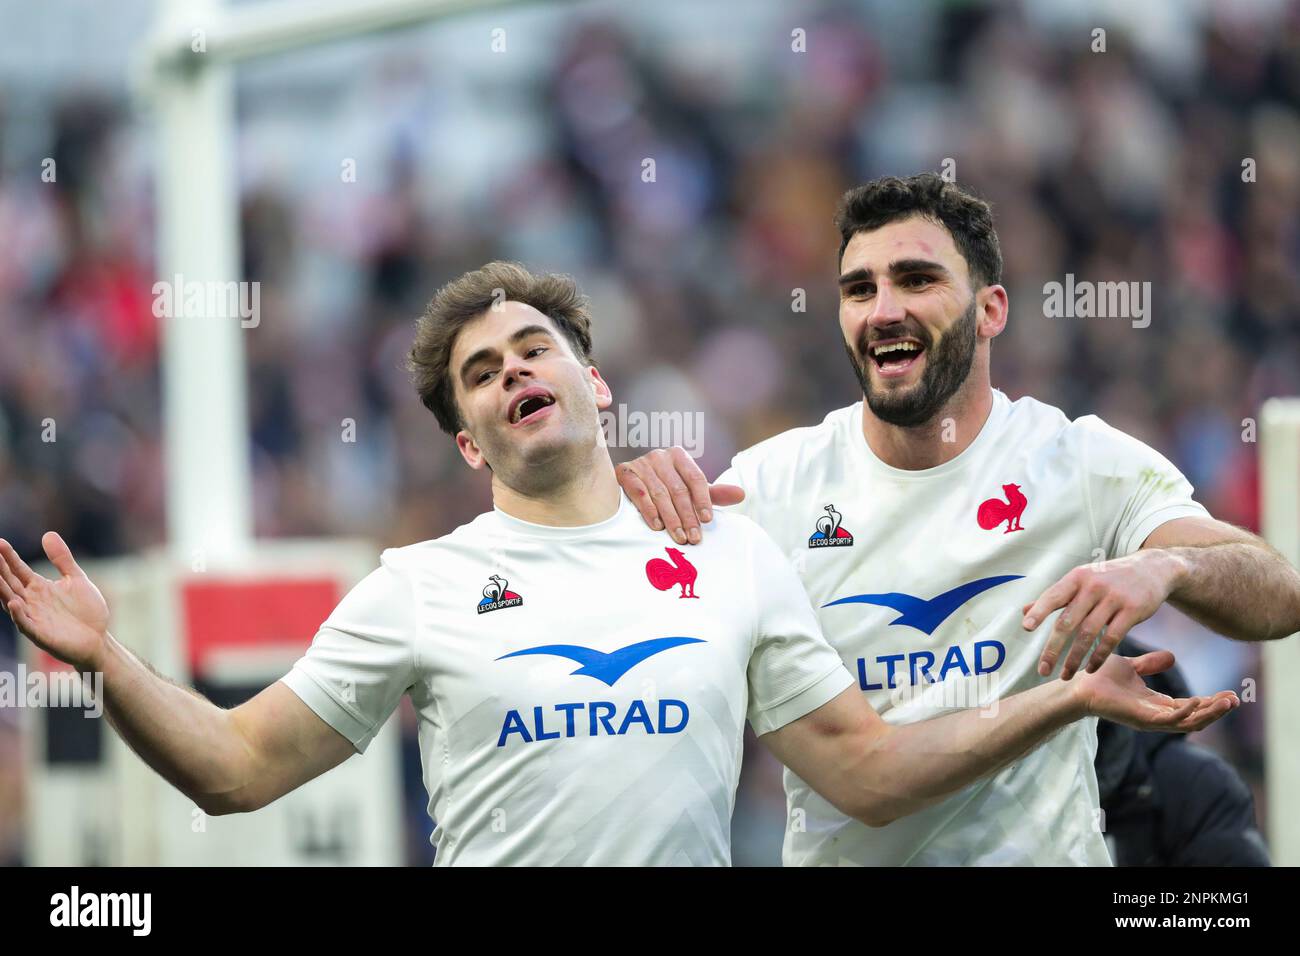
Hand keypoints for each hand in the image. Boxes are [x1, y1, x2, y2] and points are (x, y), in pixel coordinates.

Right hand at [0, 533, 109, 670]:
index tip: (0, 541)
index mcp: (39, 588)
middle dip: (0, 569)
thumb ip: (62, 559)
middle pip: (11, 583)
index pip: (19, 570)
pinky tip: (13, 602)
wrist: (99, 639)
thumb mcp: (76, 579)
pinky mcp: (40, 634)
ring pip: (11, 601)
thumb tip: (48, 534)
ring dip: (2, 589)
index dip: (9, 557)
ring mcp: (34, 617)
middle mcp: (31, 602)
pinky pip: (25, 623)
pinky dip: (18, 614)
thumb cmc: (86, 611)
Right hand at [615, 446, 743, 544]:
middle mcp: (660, 456)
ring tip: (679, 537)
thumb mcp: (690, 489)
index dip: (703, 500)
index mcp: (679, 455)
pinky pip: (639, 493)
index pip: (695, 478)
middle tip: (694, 537)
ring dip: (671, 519)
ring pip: (660, 494)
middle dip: (688, 516)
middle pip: (678, 489)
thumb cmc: (667, 486)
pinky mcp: (625, 473)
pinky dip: (648, 510)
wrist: (633, 479)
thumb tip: (741, 494)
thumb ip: (713, 494)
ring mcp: (641, 464)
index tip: (707, 520)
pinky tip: (657, 526)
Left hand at [1022, 549, 1183, 678]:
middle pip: (1068, 622)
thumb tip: (1023, 611)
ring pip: (1088, 634)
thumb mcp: (1081, 579)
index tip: (1026, 628)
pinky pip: (1111, 638)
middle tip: (1042, 670)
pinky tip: (1090, 668)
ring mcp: (1113, 598)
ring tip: (1065, 675)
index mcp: (1076, 578)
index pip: (1053, 596)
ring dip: (1075, 658)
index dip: (1039, 612)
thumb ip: (1054, 597)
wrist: (1152, 569)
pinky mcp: (1132, 610)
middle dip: (1053, 648)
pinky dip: (1099, 656)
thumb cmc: (1108, 577)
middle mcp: (1092, 586)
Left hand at [1071, 650, 1237, 731]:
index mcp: (1156, 704)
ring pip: (1187, 723)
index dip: (1212, 702)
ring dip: (1208, 713)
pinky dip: (1184, 712)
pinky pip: (1168, 720)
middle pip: (1195, 718)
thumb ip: (1151, 664)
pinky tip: (1197, 701)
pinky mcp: (1139, 720)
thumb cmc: (1099, 678)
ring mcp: (1148, 719)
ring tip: (1227, 702)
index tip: (1233, 694)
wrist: (1076, 684)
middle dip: (1217, 710)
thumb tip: (1173, 656)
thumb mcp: (1132, 667)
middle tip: (1236, 700)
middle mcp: (1155, 714)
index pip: (1192, 707)